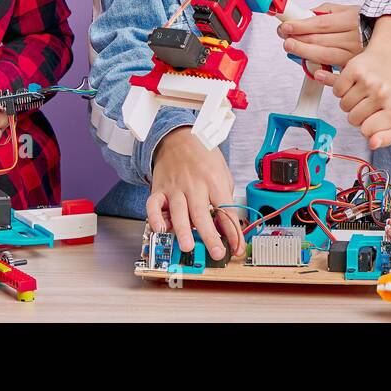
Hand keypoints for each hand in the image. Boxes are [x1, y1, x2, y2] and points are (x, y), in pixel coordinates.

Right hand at [147, 127, 244, 261]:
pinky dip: (154, 218)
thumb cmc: (203, 158)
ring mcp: (175, 188)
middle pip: (202, 213)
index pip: (225, 209)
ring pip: (178, 211)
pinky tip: (160, 229)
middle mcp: (194, 185)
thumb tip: (229, 228)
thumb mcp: (222, 173)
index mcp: (213, 181)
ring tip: (188, 246)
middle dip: (210, 236)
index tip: (237, 247)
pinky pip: (153, 205)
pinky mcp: (159, 189)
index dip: (233, 231)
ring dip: (183, 230)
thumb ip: (225, 199)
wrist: (179, 138)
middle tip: (216, 252)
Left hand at [277, 3, 362, 75]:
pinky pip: (337, 74)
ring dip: (304, 52)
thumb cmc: (365, 22)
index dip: (301, 26)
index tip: (286, 26)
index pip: (320, 24)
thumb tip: (304, 14)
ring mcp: (354, 55)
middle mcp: (353, 38)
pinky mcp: (354, 68)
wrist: (389, 36)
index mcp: (350, 21)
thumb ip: (325, 11)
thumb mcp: (347, 9)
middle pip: (320, 40)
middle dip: (298, 38)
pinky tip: (314, 71)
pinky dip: (325, 74)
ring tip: (290, 47)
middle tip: (284, 36)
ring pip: (325, 56)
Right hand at [323, 15, 390, 149]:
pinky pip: (337, 91)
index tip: (376, 115)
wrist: (390, 60)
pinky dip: (341, 89)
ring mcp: (368, 80)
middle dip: (358, 113)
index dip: (367, 125)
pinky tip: (354, 84)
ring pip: (344, 106)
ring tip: (363, 92)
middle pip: (353, 119)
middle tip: (369, 101)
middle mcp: (383, 93)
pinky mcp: (355, 69)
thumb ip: (387, 137)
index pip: (366, 132)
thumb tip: (372, 144)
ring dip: (349, 102)